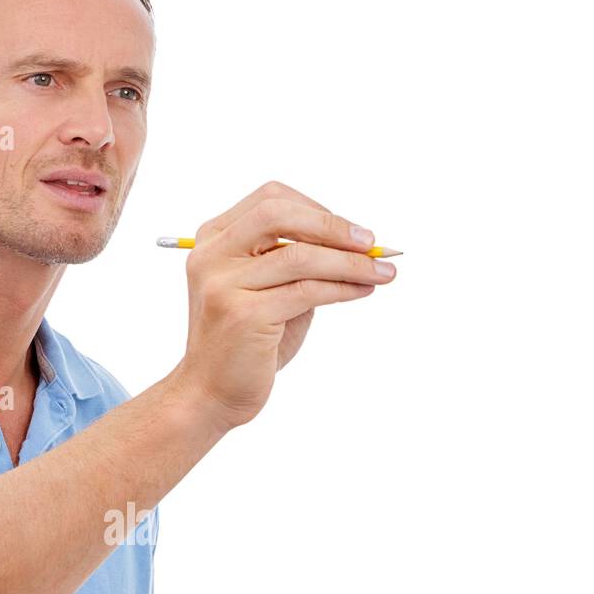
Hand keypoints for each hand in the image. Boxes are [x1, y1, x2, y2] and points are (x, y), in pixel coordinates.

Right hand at [175, 180, 395, 429]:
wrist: (211, 394)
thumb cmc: (246, 343)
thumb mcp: (269, 290)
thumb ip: (297, 262)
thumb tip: (358, 243)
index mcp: (214, 240)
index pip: (271, 200)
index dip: (318, 210)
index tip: (353, 232)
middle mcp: (212, 256)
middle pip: (279, 214)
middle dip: (332, 226)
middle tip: (371, 243)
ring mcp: (223, 285)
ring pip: (301, 256)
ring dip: (350, 262)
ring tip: (382, 272)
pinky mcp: (243, 315)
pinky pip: (306, 291)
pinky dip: (342, 287)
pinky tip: (361, 291)